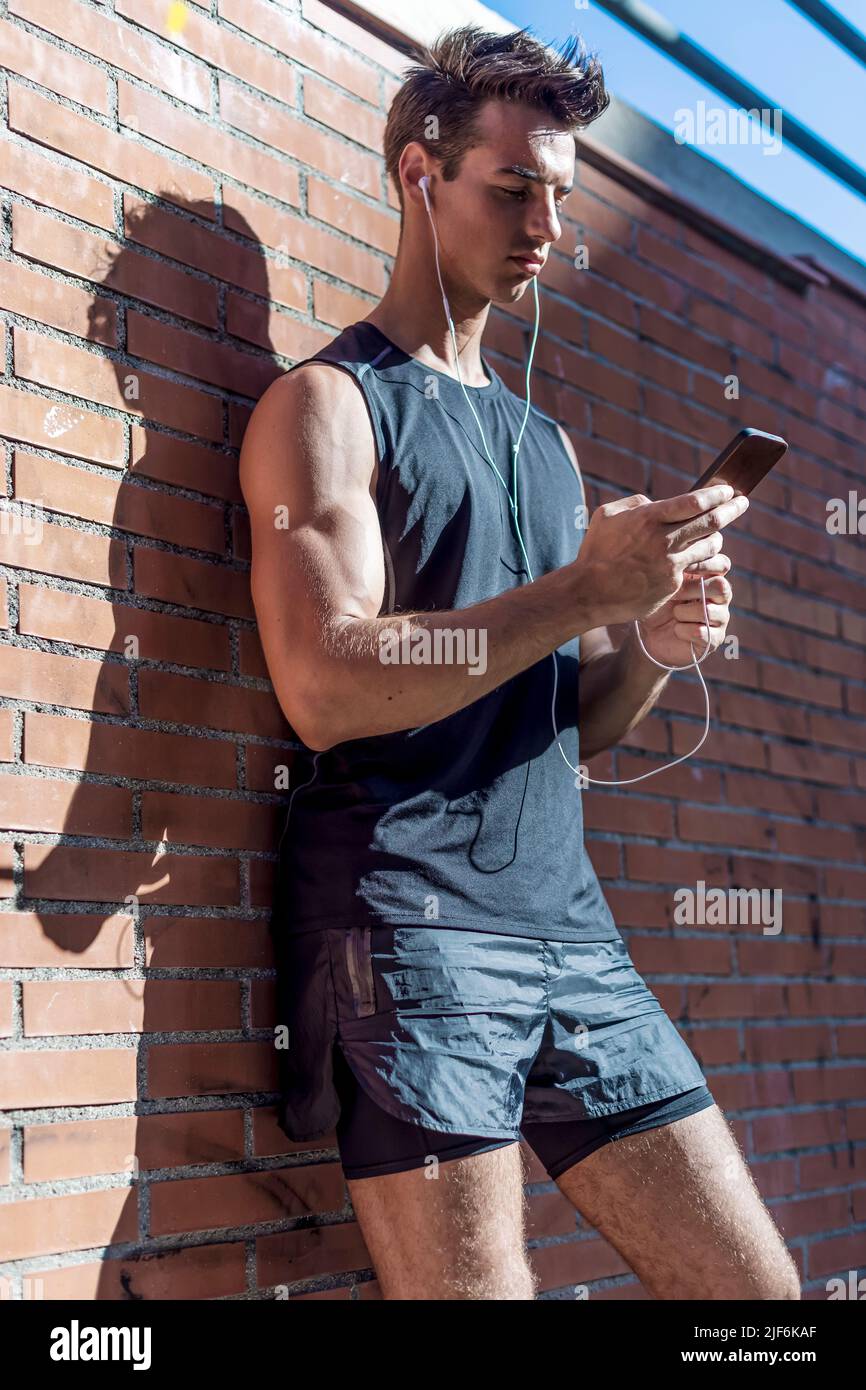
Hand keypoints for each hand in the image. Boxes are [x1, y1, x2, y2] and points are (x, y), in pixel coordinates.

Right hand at [574, 484, 747, 627]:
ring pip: (709, 546)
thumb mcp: (607, 516)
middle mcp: (664, 539)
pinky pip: (696, 568)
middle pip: (711, 521)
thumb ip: (635, 504)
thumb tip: (655, 502)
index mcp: (649, 517)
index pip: (695, 501)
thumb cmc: (595, 551)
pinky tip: (705, 557)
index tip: (728, 490)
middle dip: (732, 509)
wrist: (589, 592)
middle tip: (743, 502)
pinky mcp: (672, 584)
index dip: (716, 494)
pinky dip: (702, 560)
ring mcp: (671, 563)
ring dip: (717, 536)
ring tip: (718, 532)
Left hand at [635, 552, 733, 666]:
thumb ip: (676, 567)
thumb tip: (677, 554)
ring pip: (709, 611)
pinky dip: (684, 631)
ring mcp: (720, 618)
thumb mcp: (664, 583)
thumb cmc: (658, 602)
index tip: (682, 569)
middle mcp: (721, 596)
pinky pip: (704, 633)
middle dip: (691, 590)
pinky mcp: (716, 639)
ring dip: (684, 612)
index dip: (704, 564)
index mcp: (711, 577)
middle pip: (720, 586)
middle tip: (673, 594)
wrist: (650, 635)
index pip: (722, 564)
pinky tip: (676, 630)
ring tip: (674, 614)